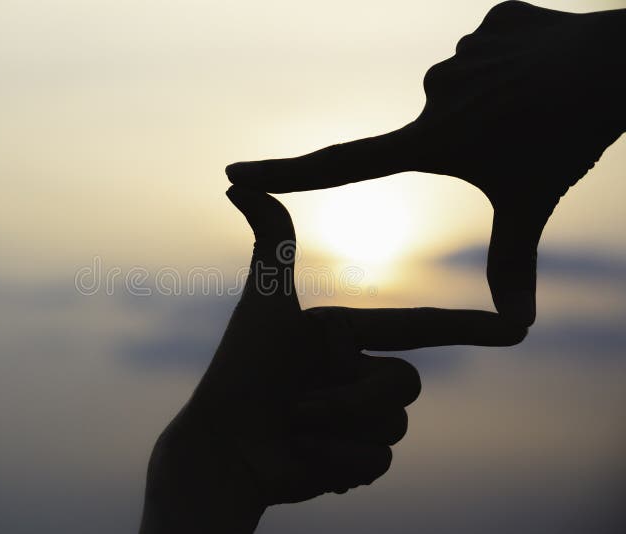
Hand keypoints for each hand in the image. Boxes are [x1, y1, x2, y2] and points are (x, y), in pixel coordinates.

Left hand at [139, 187, 525, 533]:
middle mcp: (356, 373)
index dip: (469, 328)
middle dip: (355, 398)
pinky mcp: (355, 461)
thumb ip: (270, 242)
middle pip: (406, 382)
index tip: (516, 328)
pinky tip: (303, 456)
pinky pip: (378, 461)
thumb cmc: (239, 372)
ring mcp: (358, 420)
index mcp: (345, 336)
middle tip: (301, 406)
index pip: (418, 328)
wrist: (221, 450)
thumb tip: (238, 181)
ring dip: (339, 428)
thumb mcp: (264, 303)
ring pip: (395, 425)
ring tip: (296, 428)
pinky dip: (337, 461)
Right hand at [226, 1, 625, 325]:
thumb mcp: (533, 202)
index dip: (284, 172)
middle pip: (440, 129)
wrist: (620, 63)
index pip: (340, 164)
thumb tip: (517, 329)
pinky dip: (510, 68)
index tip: (232, 171)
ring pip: (466, 89)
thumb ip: (513, 262)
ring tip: (535, 103)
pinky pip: (487, 54)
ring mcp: (458, 54)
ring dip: (494, 102)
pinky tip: (540, 70)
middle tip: (519, 134)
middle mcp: (432, 95)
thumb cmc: (570, 139)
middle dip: (474, 137)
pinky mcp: (486, 22)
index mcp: (431, 142)